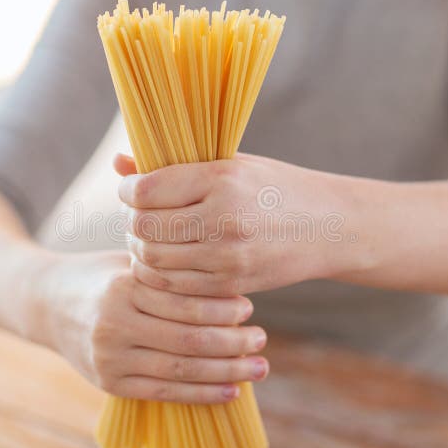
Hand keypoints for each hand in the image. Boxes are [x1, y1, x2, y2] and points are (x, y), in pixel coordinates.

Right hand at [29, 249, 268, 403]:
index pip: (184, 303)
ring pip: (180, 370)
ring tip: (258, 369)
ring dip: (226, 373)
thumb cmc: (101, 277)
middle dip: (232, 344)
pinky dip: (200, 394)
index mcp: (122, 287)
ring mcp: (109, 358)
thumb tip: (232, 286)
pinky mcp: (109, 384)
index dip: (221, 308)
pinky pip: (163, 392)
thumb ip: (170, 274)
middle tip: (261, 341)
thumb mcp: (130, 263)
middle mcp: (113, 324)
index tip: (249, 308)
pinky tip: (230, 392)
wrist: (46, 305)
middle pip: (187, 340)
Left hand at [115, 153, 354, 296]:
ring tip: (148, 237)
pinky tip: (164, 260)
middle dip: (131, 221)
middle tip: (136, 214)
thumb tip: (119, 161)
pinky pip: (174, 285)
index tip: (129, 188)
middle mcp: (224, 218)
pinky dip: (158, 274)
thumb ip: (174, 165)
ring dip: (140, 249)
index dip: (127, 190)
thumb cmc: (275, 187)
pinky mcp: (231, 283)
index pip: (147, 190)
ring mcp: (228, 256)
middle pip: (145, 227)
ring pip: (154, 259)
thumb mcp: (231, 164)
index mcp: (222, 179)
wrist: (328, 227)